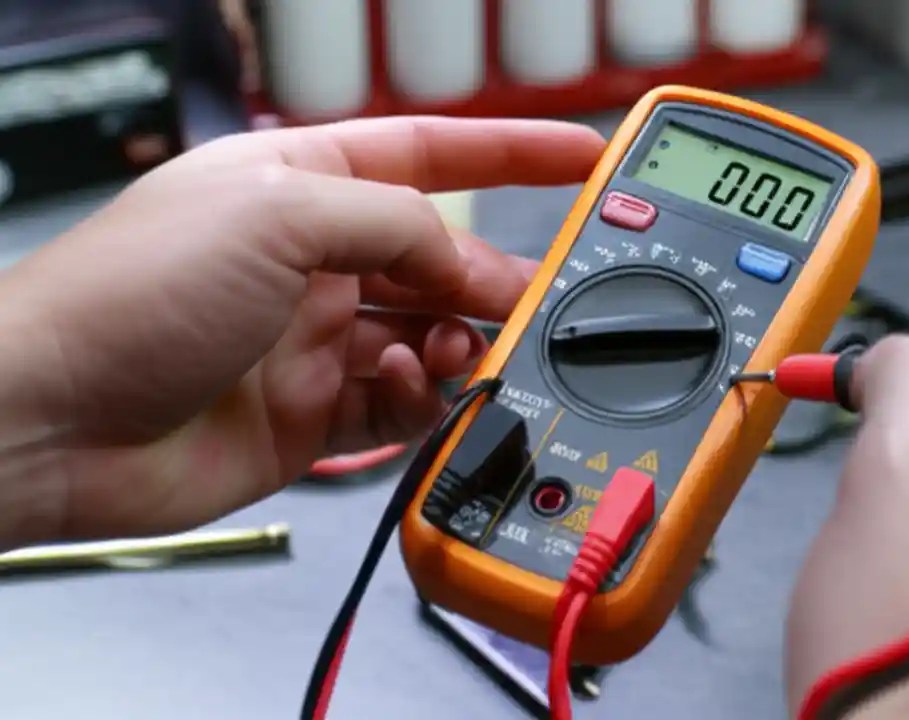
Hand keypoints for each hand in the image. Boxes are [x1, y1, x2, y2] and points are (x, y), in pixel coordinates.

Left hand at [0, 116, 604, 547]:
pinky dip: (418, 397)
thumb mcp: (279, 214)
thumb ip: (394, 226)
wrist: (53, 421)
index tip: (583, 158)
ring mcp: (313, 339)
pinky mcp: (310, 415)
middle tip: (537, 299)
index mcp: (301, 182)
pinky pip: (398, 404)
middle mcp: (312, 259)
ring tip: (459, 351)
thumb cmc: (131, 296)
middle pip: (440, 258)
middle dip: (494, 276)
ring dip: (458, 344)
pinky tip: (404, 385)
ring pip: (429, 336)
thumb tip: (465, 260)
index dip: (511, 153)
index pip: (431, 154)